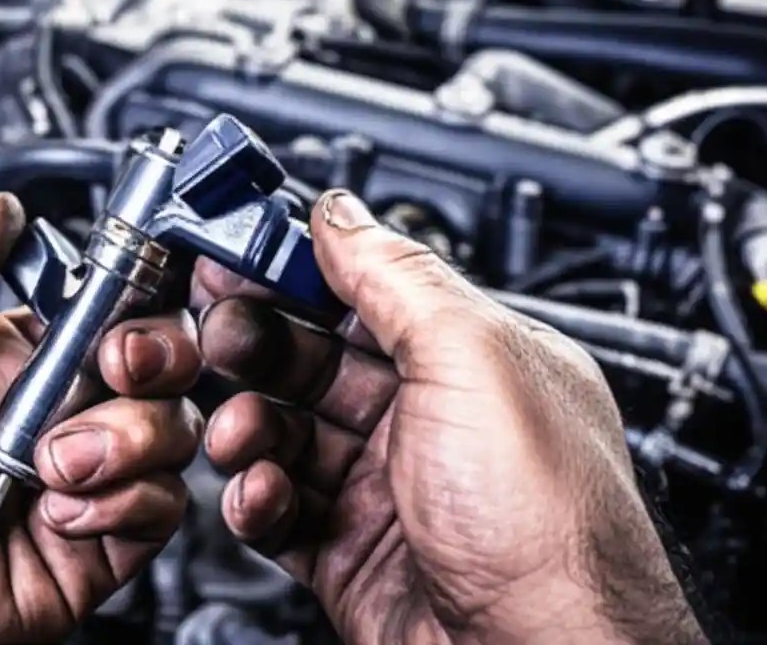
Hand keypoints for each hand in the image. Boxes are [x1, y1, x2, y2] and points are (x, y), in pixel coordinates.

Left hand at [0, 194, 204, 643]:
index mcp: (1, 365)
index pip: (101, 312)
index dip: (127, 306)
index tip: (116, 318)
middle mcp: (49, 419)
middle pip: (158, 363)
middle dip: (150, 359)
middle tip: (109, 373)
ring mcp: (78, 483)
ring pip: (172, 430)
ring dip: (123, 441)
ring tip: (49, 471)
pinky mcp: (97, 546)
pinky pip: (162, 507)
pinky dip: (124, 505)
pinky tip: (60, 517)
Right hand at [194, 190, 704, 643]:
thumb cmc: (549, 525)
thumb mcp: (473, 361)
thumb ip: (397, 279)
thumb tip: (341, 213)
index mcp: (472, 359)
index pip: (366, 290)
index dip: (297, 267)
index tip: (237, 251)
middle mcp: (431, 419)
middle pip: (314, 359)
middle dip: (257, 345)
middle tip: (217, 339)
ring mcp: (390, 490)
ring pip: (287, 434)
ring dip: (248, 425)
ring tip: (237, 431)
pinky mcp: (353, 554)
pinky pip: (281, 509)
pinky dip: (255, 497)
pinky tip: (259, 493)